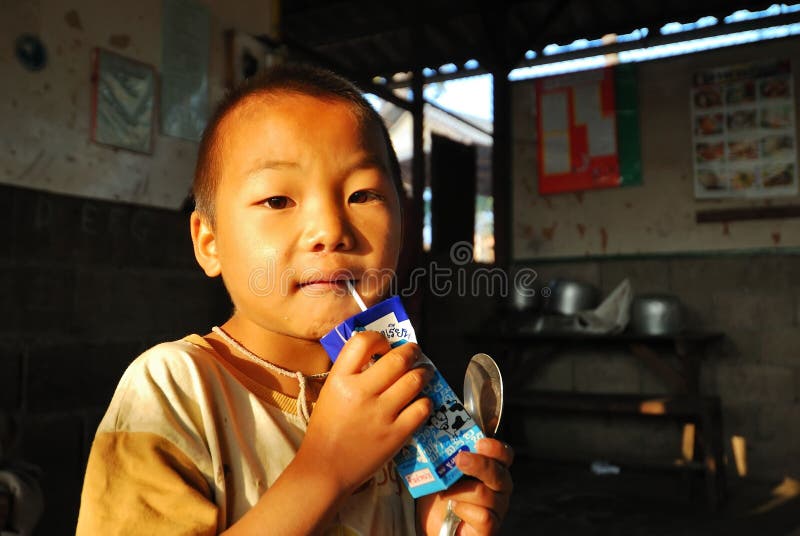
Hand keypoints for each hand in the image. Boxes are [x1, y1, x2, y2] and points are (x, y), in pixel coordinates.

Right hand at [299, 331, 432, 493]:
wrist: (325, 468)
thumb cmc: (326, 429)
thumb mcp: (331, 393)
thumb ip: (352, 373)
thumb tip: (380, 356)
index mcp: (340, 380)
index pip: (362, 342)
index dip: (379, 339)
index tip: (385, 346)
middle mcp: (361, 393)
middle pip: (398, 359)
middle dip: (412, 351)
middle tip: (415, 353)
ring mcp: (381, 414)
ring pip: (415, 381)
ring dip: (424, 373)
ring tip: (424, 373)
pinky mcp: (396, 434)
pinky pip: (422, 408)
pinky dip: (425, 401)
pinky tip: (422, 402)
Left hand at [417, 438, 513, 534]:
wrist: (434, 523)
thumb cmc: (442, 491)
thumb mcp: (442, 468)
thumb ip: (446, 451)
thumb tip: (433, 429)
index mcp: (492, 467)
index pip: (504, 454)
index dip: (495, 448)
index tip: (480, 442)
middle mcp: (500, 486)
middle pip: (498, 472)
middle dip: (478, 464)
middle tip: (460, 459)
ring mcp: (498, 508)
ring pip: (485, 494)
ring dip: (460, 491)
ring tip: (445, 492)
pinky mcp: (491, 527)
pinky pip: (483, 516)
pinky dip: (464, 510)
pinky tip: (453, 508)